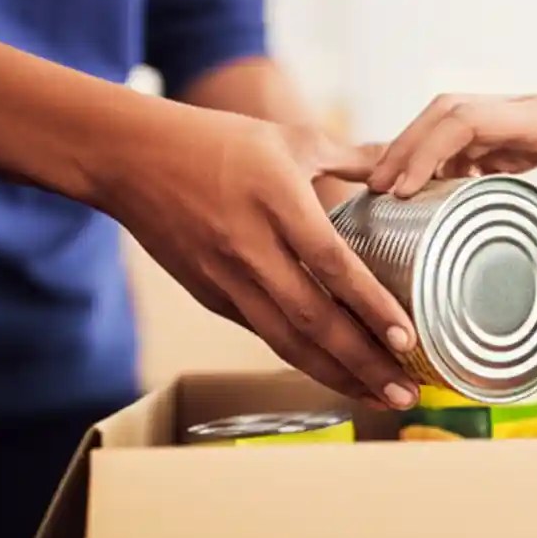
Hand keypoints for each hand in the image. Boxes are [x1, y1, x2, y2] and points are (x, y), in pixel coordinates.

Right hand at [102, 109, 417, 408]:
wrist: (128, 158)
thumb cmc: (216, 141)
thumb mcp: (290, 140)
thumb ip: (352, 158)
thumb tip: (403, 167)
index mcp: (278, 202)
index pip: (333, 265)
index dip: (371, 306)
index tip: (408, 338)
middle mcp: (251, 247)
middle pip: (314, 319)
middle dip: (364, 362)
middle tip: (406, 392)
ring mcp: (227, 278)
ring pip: (287, 341)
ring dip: (338, 376)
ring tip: (382, 397)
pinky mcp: (212, 297)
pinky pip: (265, 335)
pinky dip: (304, 359)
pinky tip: (339, 374)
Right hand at [365, 85, 536, 325]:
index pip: (466, 120)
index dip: (423, 150)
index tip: (395, 188)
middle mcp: (530, 115)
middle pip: (446, 115)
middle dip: (405, 148)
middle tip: (374, 194)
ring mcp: (531, 121)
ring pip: (458, 124)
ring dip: (424, 153)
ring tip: (393, 198)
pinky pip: (481, 141)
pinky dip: (453, 162)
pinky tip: (444, 196)